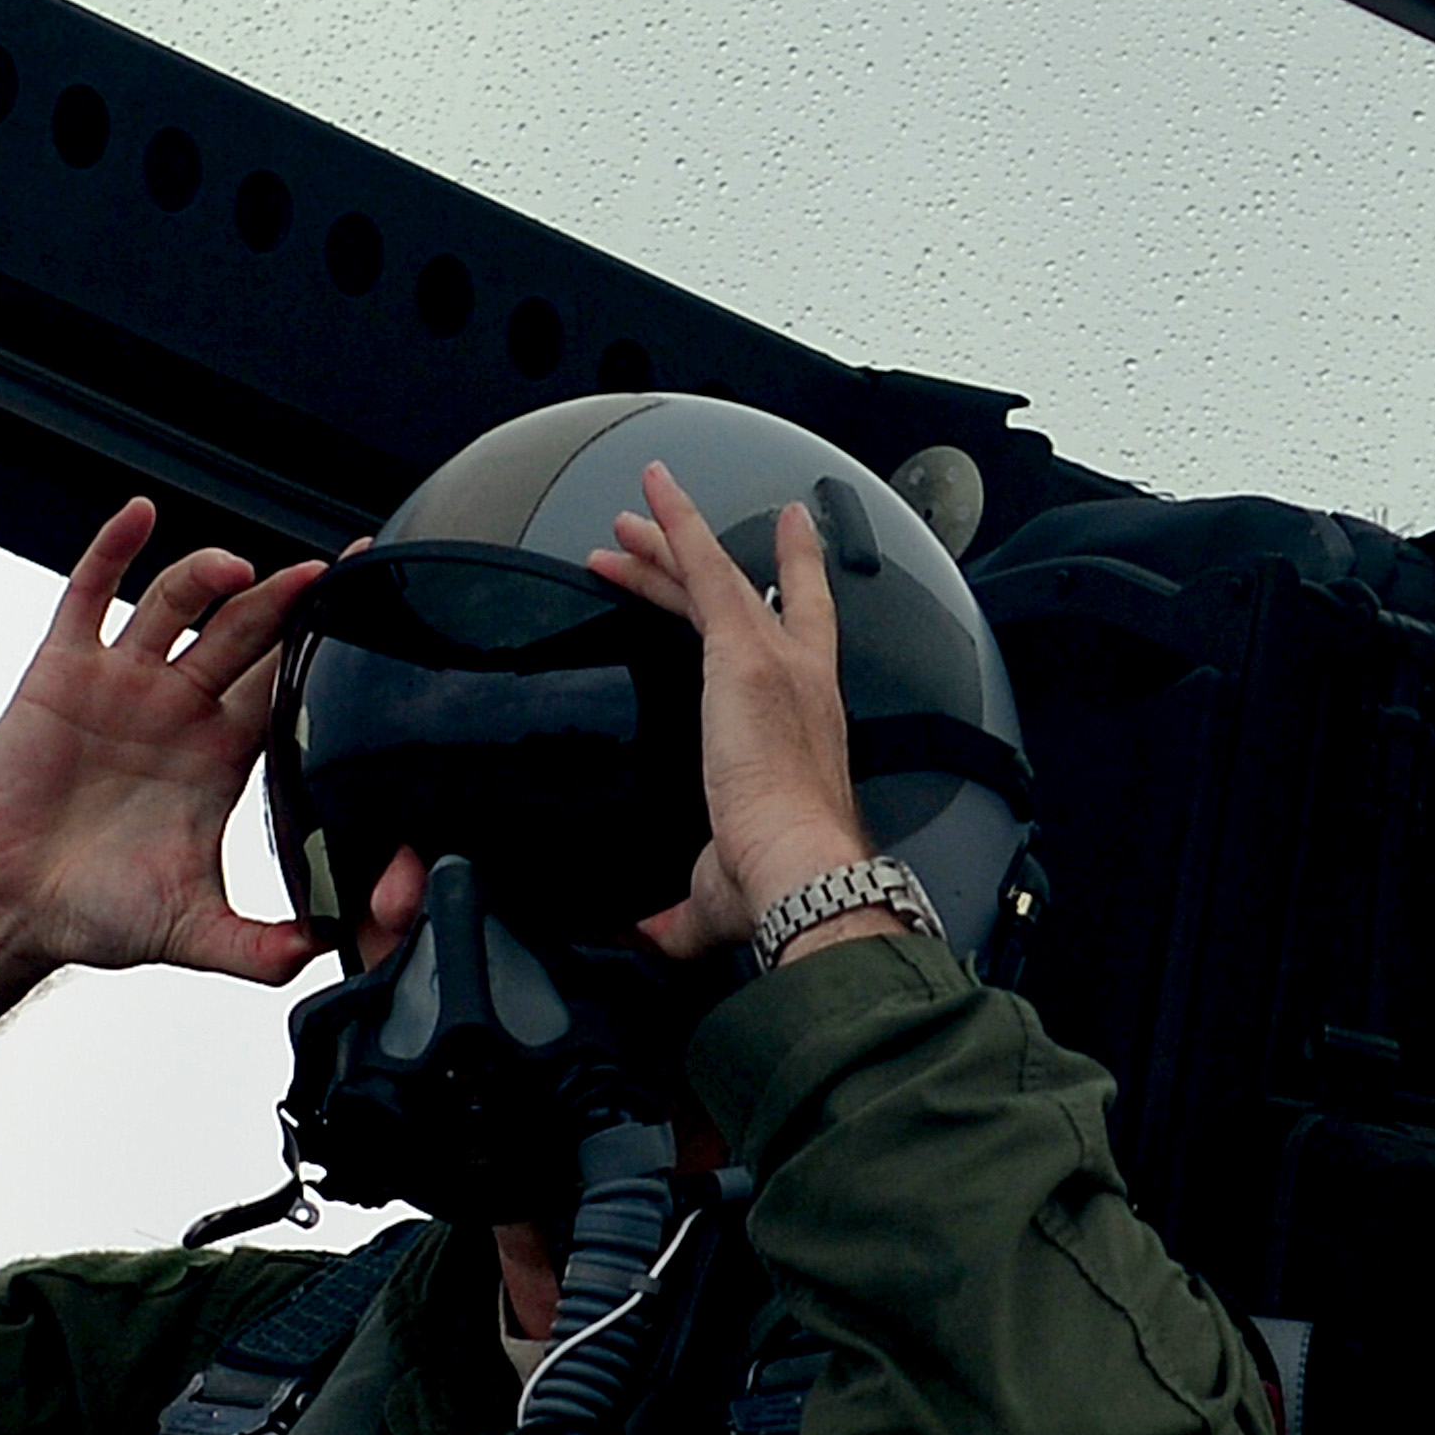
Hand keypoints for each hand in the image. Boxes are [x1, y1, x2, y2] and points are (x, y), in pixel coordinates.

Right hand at [0, 502, 334, 983]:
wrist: (8, 908)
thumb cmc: (96, 915)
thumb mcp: (189, 933)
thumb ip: (256, 948)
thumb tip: (320, 956)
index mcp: (219, 756)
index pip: (284, 685)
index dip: (324, 648)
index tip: (372, 611)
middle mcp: (179, 707)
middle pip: (244, 633)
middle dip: (287, 599)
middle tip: (331, 569)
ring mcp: (123, 682)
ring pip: (178, 605)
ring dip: (209, 576)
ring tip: (239, 570)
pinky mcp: (63, 671)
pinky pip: (91, 596)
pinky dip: (113, 549)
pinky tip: (140, 514)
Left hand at [591, 464, 899, 963]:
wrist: (800, 867)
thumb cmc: (779, 880)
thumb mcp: (722, 888)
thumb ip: (683, 907)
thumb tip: (649, 934)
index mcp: (807, 727)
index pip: (801, 643)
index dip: (796, 590)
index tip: (792, 550)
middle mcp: (801, 681)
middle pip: (747, 598)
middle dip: (701, 564)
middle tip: (661, 534)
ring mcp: (773, 660)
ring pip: (713, 580)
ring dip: (669, 545)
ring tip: (627, 520)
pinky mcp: (739, 652)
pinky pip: (702, 571)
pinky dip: (678, 529)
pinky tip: (652, 501)